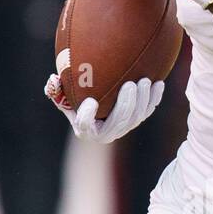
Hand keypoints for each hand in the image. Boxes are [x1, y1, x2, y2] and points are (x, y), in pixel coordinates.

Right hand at [45, 74, 163, 142]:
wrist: (97, 104)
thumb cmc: (76, 98)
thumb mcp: (63, 97)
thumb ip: (56, 90)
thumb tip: (53, 79)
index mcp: (85, 128)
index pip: (84, 124)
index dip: (87, 115)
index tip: (90, 102)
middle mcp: (106, 133)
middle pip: (119, 121)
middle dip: (127, 104)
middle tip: (130, 84)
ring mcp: (123, 129)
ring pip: (137, 118)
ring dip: (143, 100)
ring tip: (145, 81)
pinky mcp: (136, 122)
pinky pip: (147, 111)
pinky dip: (154, 98)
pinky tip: (159, 83)